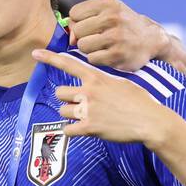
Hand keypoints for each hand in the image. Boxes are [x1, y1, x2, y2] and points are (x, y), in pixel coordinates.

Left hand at [34, 49, 174, 147]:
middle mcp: (89, 91)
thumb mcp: (121, 83)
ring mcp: (88, 109)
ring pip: (62, 110)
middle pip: (60, 92)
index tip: (35, 53)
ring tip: (88, 117)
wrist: (151, 121)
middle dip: (67, 99)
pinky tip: (84, 130)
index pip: (69, 64)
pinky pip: (67, 129)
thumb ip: (102, 81)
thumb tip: (91, 83)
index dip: (50, 58)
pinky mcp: (89, 127)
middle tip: (81, 105)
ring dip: (70, 115)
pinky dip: (73, 131)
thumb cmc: (139, 101)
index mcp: (96, 78)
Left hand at [65, 0, 168, 72]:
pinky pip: (91, 58)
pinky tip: (108, 54)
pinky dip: (97, 58)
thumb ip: (83, 19)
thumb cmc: (122, 25)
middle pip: (77, 30)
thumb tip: (71, 38)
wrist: (150, 39)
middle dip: (84, 36)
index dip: (79, 21)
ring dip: (89, 48)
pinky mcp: (118, 55)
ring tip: (103, 45)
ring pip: (82, 45)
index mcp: (108, 3)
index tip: (91, 24)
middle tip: (99, 36)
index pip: (74, 13)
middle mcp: (113, 17)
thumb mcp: (106, 12)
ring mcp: (116, 37)